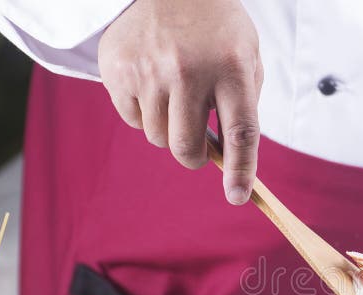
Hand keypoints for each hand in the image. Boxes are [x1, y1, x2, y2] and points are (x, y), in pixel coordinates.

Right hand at [98, 0, 261, 203]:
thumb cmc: (215, 30)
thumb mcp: (245, 58)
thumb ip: (242, 105)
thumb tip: (229, 157)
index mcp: (231, 69)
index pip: (240, 133)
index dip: (240, 171)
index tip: (238, 197)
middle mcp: (189, 71)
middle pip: (187, 148)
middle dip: (194, 156)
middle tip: (198, 146)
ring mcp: (149, 71)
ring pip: (157, 138)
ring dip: (169, 129)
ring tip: (175, 94)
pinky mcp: (117, 69)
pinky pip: (132, 120)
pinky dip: (145, 113)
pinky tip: (152, 83)